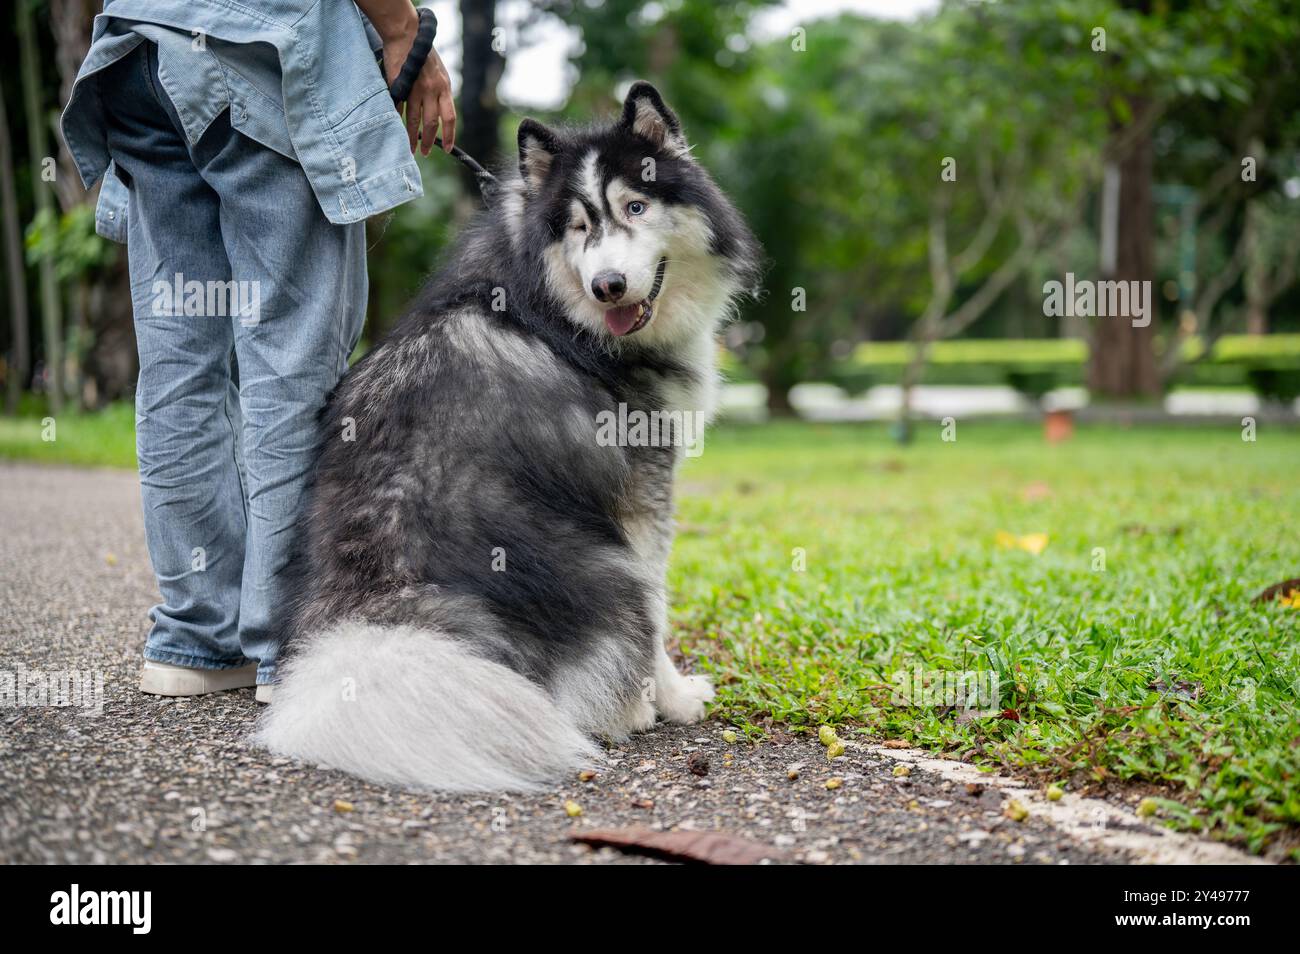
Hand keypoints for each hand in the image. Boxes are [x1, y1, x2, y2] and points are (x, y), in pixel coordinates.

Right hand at [378, 10, 456, 154]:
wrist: (407, 35)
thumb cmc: (424, 55)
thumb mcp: (440, 73)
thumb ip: (440, 93)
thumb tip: (439, 115)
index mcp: (444, 87)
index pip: (450, 117)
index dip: (449, 135)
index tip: (448, 149)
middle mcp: (431, 90)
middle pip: (431, 123)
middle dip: (428, 141)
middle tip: (424, 153)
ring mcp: (414, 89)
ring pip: (414, 120)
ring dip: (412, 136)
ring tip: (411, 148)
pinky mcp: (399, 87)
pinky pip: (399, 109)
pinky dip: (397, 120)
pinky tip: (396, 129)